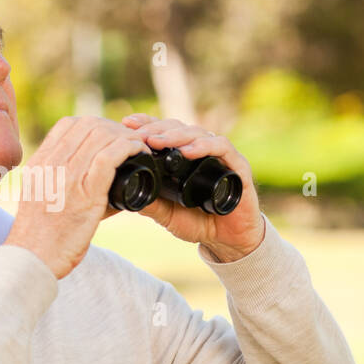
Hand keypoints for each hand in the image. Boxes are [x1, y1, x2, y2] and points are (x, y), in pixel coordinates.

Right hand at [3, 115, 150, 278]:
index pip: (68, 124)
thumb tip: (84, 175)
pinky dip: (129, 148)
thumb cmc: (39, 236)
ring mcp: (69, 177)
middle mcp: (52, 164)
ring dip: (126, 136)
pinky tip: (139, 152)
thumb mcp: (38, 198)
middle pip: (88, 125)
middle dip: (114, 128)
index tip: (109, 136)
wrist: (32, 258)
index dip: (94, 124)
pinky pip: (110, 157)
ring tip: (138, 146)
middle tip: (129, 141)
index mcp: (40, 163)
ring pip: (102, 136)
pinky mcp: (86, 193)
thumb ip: (56, 182)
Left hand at [120, 114, 264, 260]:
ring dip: (176, 136)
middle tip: (139, 136)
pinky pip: (221, 147)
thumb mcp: (168, 215)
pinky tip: (188, 151)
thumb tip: (126, 194)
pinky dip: (204, 146)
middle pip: (178, 128)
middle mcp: (201, 151)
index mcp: (183, 157)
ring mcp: (220, 156)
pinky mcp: (237, 165)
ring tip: (157, 141)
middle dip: (156, 129)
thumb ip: (151, 204)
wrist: (227, 240)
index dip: (147, 123)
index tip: (127, 123)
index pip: (165, 131)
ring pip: (197, 133)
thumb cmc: (199, 223)